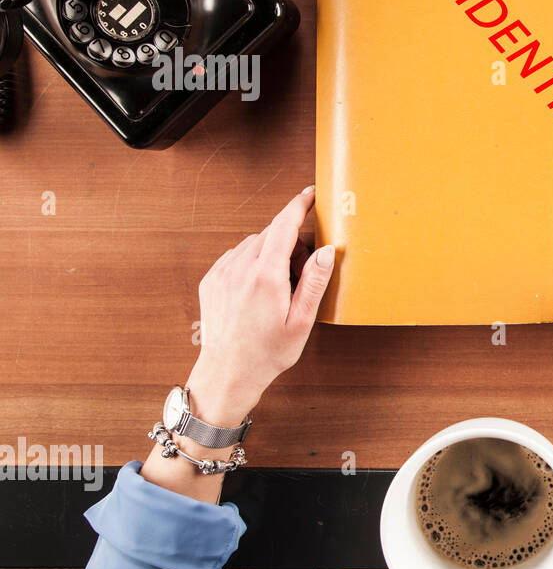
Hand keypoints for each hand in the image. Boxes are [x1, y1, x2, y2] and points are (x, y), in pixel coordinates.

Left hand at [187, 186, 334, 424]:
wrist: (227, 373)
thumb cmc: (267, 353)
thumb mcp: (301, 322)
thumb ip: (314, 282)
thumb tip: (326, 250)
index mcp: (266, 277)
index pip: (283, 226)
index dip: (298, 206)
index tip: (309, 195)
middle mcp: (240, 269)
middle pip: (269, 233)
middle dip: (289, 238)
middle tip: (302, 266)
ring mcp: (221, 273)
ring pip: (252, 243)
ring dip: (270, 250)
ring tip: (280, 281)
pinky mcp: (211, 280)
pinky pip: (235, 255)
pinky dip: (251, 259)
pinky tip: (259, 285)